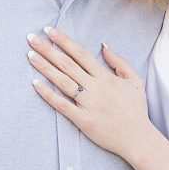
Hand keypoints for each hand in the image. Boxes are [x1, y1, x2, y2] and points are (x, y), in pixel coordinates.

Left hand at [27, 27, 151, 161]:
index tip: (49, 31)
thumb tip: (103, 45)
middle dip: (48, 49)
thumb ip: (119, 62)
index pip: (81, 54)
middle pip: (67, 64)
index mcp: (106, 77)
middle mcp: (96, 88)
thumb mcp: (134, 81)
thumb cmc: (136, 109)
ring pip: (63, 82)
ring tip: (30, 55)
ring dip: (45, 67)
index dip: (64, 41)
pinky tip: (35, 84)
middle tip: (31, 37)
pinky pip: (62, 105)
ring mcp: (88, 104)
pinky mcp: (83, 120)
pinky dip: (48, 94)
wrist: (138, 138)